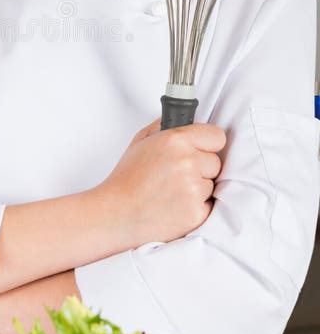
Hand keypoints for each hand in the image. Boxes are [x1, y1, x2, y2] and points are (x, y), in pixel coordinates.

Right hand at [97, 117, 224, 249]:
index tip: (201, 149)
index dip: (208, 144)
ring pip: (212, 184)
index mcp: (176, 140)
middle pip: (215, 162)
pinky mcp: (196, 212)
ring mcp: (194, 188)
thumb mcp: (141, 141)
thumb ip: (166, 127)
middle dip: (201, 168)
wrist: (117, 213)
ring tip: (172, 191)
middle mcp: (188, 162)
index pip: (217, 136)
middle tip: (177, 174)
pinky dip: (196, 207)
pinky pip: (208, 205)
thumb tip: (185, 120)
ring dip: (198, 188)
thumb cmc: (127, 179)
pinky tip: (175, 205)